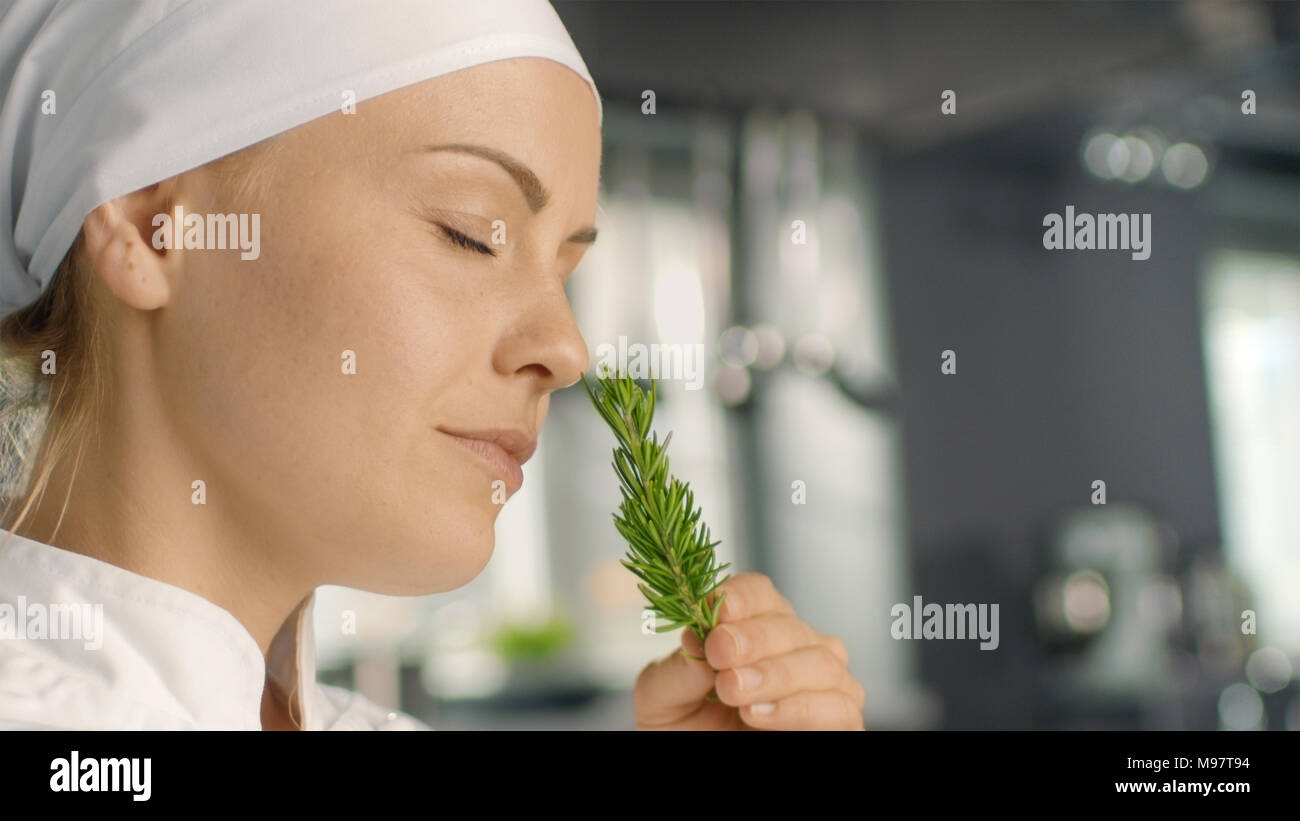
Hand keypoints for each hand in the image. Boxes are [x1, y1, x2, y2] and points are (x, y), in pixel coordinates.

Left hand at [633, 572, 865, 729]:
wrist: (691, 760)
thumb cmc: (681, 727)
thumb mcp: (660, 697)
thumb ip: (677, 668)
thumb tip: (697, 635)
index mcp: (751, 626)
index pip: (759, 593)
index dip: (742, 597)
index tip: (717, 610)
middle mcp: (795, 647)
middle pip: (790, 625)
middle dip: (754, 639)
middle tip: (720, 657)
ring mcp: (824, 683)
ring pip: (822, 662)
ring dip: (776, 675)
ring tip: (735, 692)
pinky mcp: (840, 721)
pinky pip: (839, 708)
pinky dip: (799, 708)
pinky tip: (760, 715)